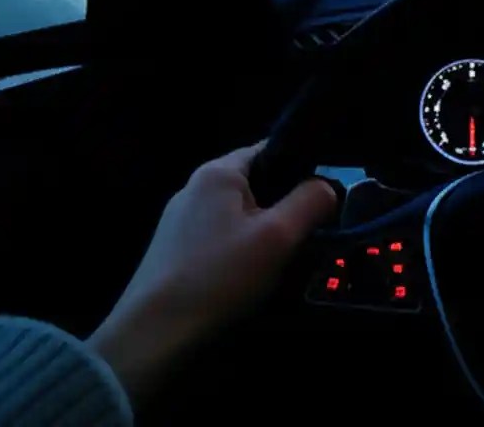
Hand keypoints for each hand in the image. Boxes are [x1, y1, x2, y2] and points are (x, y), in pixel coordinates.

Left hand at [86, 143, 335, 403]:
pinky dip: (243, 253)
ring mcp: (180, 222)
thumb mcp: (278, 236)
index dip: (305, 168)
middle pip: (258, 186)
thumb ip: (310, 202)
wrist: (155, 334)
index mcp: (218, 172)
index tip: (329, 197)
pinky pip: (222, 241)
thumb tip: (328, 186)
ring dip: (267, 236)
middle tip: (316, 236)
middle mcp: (195, 188)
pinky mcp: (174, 252)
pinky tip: (253, 280)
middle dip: (287, 208)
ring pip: (241, 217)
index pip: (271, 150)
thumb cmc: (220, 276)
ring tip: (289, 263)